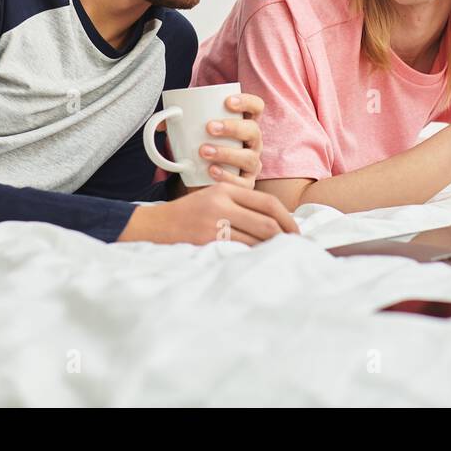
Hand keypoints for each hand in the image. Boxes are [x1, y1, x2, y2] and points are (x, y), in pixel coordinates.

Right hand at [118, 182, 299, 244]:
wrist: (153, 227)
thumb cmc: (187, 215)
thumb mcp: (212, 199)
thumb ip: (241, 205)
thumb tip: (277, 222)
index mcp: (225, 190)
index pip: (268, 203)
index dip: (288, 219)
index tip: (296, 232)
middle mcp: (221, 204)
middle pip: (268, 223)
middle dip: (285, 238)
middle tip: (294, 248)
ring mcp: (214, 224)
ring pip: (257, 240)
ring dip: (271, 250)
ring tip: (278, 255)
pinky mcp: (208, 243)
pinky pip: (241, 252)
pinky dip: (253, 256)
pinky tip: (257, 260)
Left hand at [154, 92, 263, 192]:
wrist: (200, 180)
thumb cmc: (199, 148)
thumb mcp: (190, 134)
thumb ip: (177, 124)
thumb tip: (161, 124)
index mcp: (244, 123)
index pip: (256, 107)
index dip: (247, 101)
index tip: (227, 101)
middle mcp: (253, 142)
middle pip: (253, 130)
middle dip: (233, 127)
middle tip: (209, 127)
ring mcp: (252, 164)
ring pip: (249, 157)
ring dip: (226, 152)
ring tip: (204, 151)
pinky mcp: (246, 184)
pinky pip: (243, 182)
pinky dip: (227, 176)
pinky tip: (211, 171)